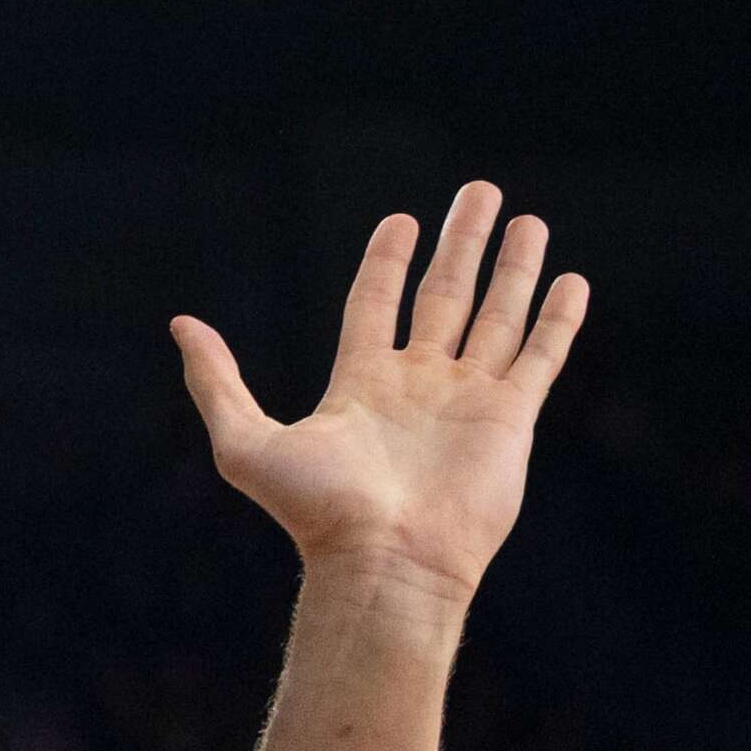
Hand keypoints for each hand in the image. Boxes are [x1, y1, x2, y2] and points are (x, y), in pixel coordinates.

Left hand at [173, 182, 588, 600]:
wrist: (384, 559)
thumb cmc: (315, 511)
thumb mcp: (244, 442)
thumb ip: (216, 382)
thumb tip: (180, 326)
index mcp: (360, 384)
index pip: (373, 305)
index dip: (386, 263)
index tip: (399, 221)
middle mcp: (417, 385)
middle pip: (443, 296)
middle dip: (461, 244)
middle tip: (479, 191)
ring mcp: (467, 399)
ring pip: (497, 316)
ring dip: (513, 268)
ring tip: (528, 221)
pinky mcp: (510, 418)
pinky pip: (539, 356)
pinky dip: (557, 319)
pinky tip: (570, 280)